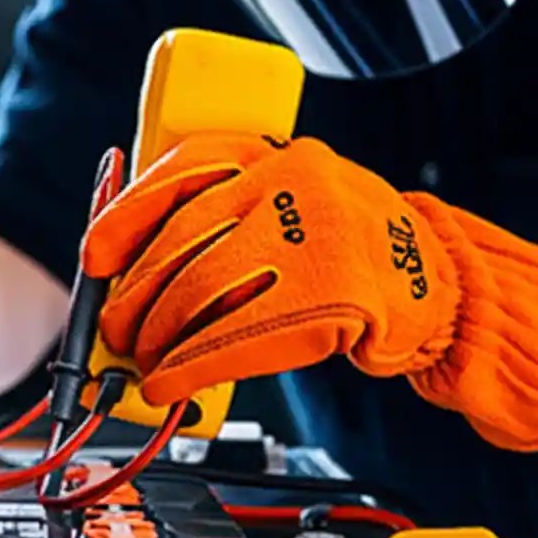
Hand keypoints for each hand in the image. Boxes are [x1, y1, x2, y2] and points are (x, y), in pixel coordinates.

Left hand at [83, 134, 537, 450]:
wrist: (443, 284)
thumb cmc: (345, 248)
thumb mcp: (287, 203)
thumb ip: (223, 216)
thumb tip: (129, 268)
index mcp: (274, 153)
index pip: (181, 171)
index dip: (126, 216)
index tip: (94, 256)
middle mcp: (292, 183)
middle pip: (181, 241)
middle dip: (135, 295)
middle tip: (115, 329)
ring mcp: (316, 239)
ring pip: (201, 291)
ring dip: (158, 338)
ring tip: (142, 362)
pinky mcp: (332, 300)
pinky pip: (236, 338)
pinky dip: (190, 368)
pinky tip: (168, 384)